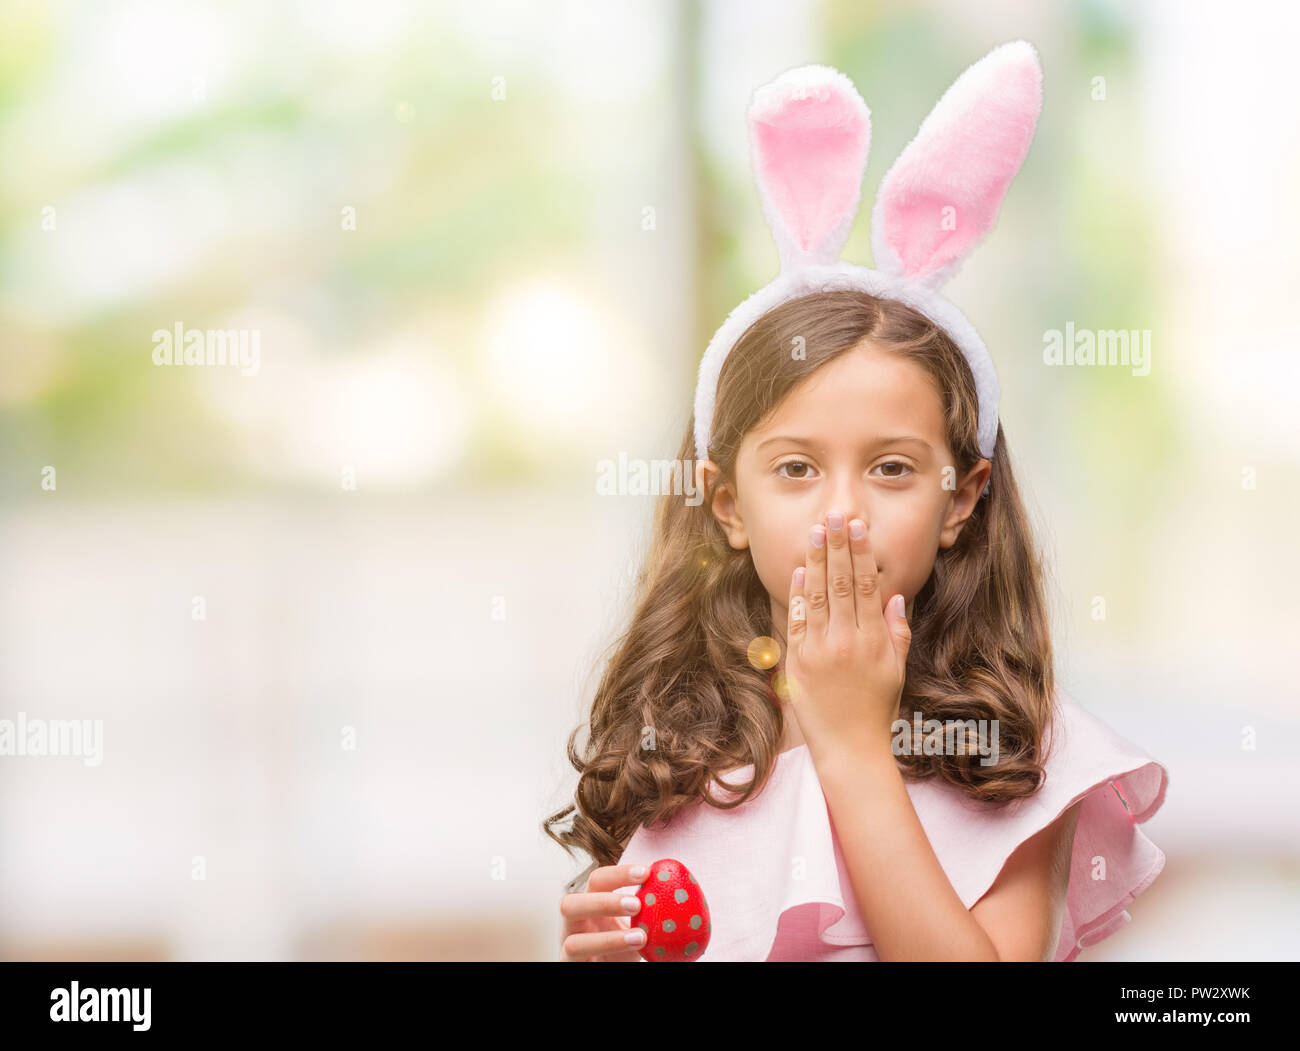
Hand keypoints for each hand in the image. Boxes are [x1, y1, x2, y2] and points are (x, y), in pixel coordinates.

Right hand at [559, 863, 648, 960]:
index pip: (597, 880)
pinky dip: (606, 956)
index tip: (646, 872)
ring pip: (574, 943)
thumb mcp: (634, 924)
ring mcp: (569, 950)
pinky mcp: (572, 967)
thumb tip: (684, 892)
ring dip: (609, 940)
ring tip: (640, 937)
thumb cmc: (622, 944)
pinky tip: (632, 955)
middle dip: (603, 903)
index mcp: (589, 903)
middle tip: (636, 905)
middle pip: (569, 904)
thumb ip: (649, 909)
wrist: (608, 967)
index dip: (618, 874)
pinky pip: (581, 964)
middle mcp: (574, 925)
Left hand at [784, 510, 910, 768]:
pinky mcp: (799, 662)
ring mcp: (822, 651)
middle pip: (841, 583)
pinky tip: (798, 570)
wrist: (851, 748)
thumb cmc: (877, 710)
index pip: (866, 586)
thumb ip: (897, 632)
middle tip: (836, 515)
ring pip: (817, 595)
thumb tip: (894, 596)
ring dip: (815, 560)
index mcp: (876, 640)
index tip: (858, 527)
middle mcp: (849, 641)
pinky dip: (797, 594)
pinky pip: (798, 621)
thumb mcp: (896, 671)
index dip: (861, 554)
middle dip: (838, 545)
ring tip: (815, 531)